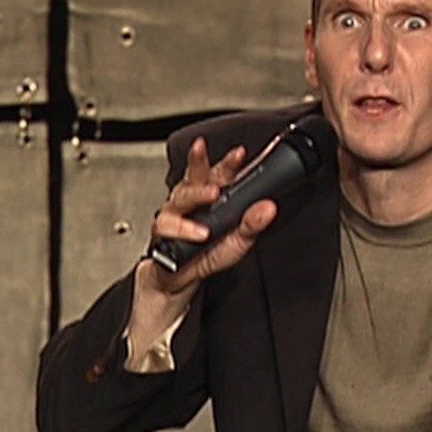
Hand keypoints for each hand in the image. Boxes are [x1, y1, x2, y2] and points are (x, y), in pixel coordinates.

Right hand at [143, 136, 278, 296]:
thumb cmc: (207, 253)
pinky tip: (199, 232)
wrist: (178, 279)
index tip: (240, 153)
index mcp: (211, 195)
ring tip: (212, 195)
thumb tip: (269, 208)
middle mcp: (191, 199)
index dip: (230, 162)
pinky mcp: (162, 231)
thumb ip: (252, 224)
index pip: (221, 174)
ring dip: (197, 194)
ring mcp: (174, 212)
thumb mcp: (237, 240)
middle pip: (195, 175)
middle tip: (210, 153)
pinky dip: (184, 228)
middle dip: (200, 162)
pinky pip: (168, 225)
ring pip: (181, 196)